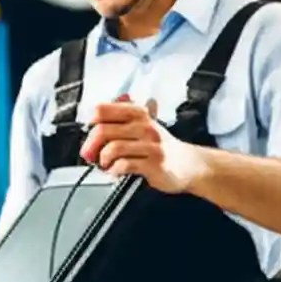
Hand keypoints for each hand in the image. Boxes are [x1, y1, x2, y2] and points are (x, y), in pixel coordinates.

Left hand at [80, 94, 206, 192]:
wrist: (190, 164)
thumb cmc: (161, 147)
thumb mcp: (144, 125)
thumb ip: (120, 119)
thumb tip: (93, 117)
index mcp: (138, 114)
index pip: (103, 110)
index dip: (91, 123)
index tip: (90, 133)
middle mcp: (145, 126)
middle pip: (103, 130)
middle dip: (91, 146)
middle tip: (90, 155)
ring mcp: (151, 146)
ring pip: (113, 148)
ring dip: (103, 159)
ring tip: (105, 164)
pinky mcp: (154, 164)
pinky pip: (125, 165)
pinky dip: (114, 170)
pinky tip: (116, 172)